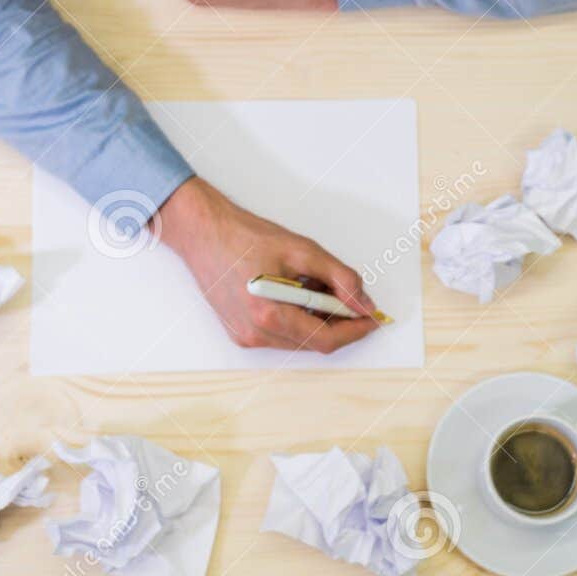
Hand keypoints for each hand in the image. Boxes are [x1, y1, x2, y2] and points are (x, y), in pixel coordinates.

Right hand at [151, 177, 379, 351]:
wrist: (204, 233)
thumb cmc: (245, 237)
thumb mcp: (301, 250)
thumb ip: (339, 278)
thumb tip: (363, 301)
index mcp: (269, 315)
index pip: (326, 339)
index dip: (355, 330)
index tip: (372, 318)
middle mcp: (255, 333)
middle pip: (313, 342)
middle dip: (339, 324)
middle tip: (354, 301)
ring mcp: (245, 336)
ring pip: (298, 341)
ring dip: (318, 322)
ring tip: (320, 290)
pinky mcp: (240, 333)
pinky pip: (280, 336)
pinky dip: (298, 320)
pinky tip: (297, 295)